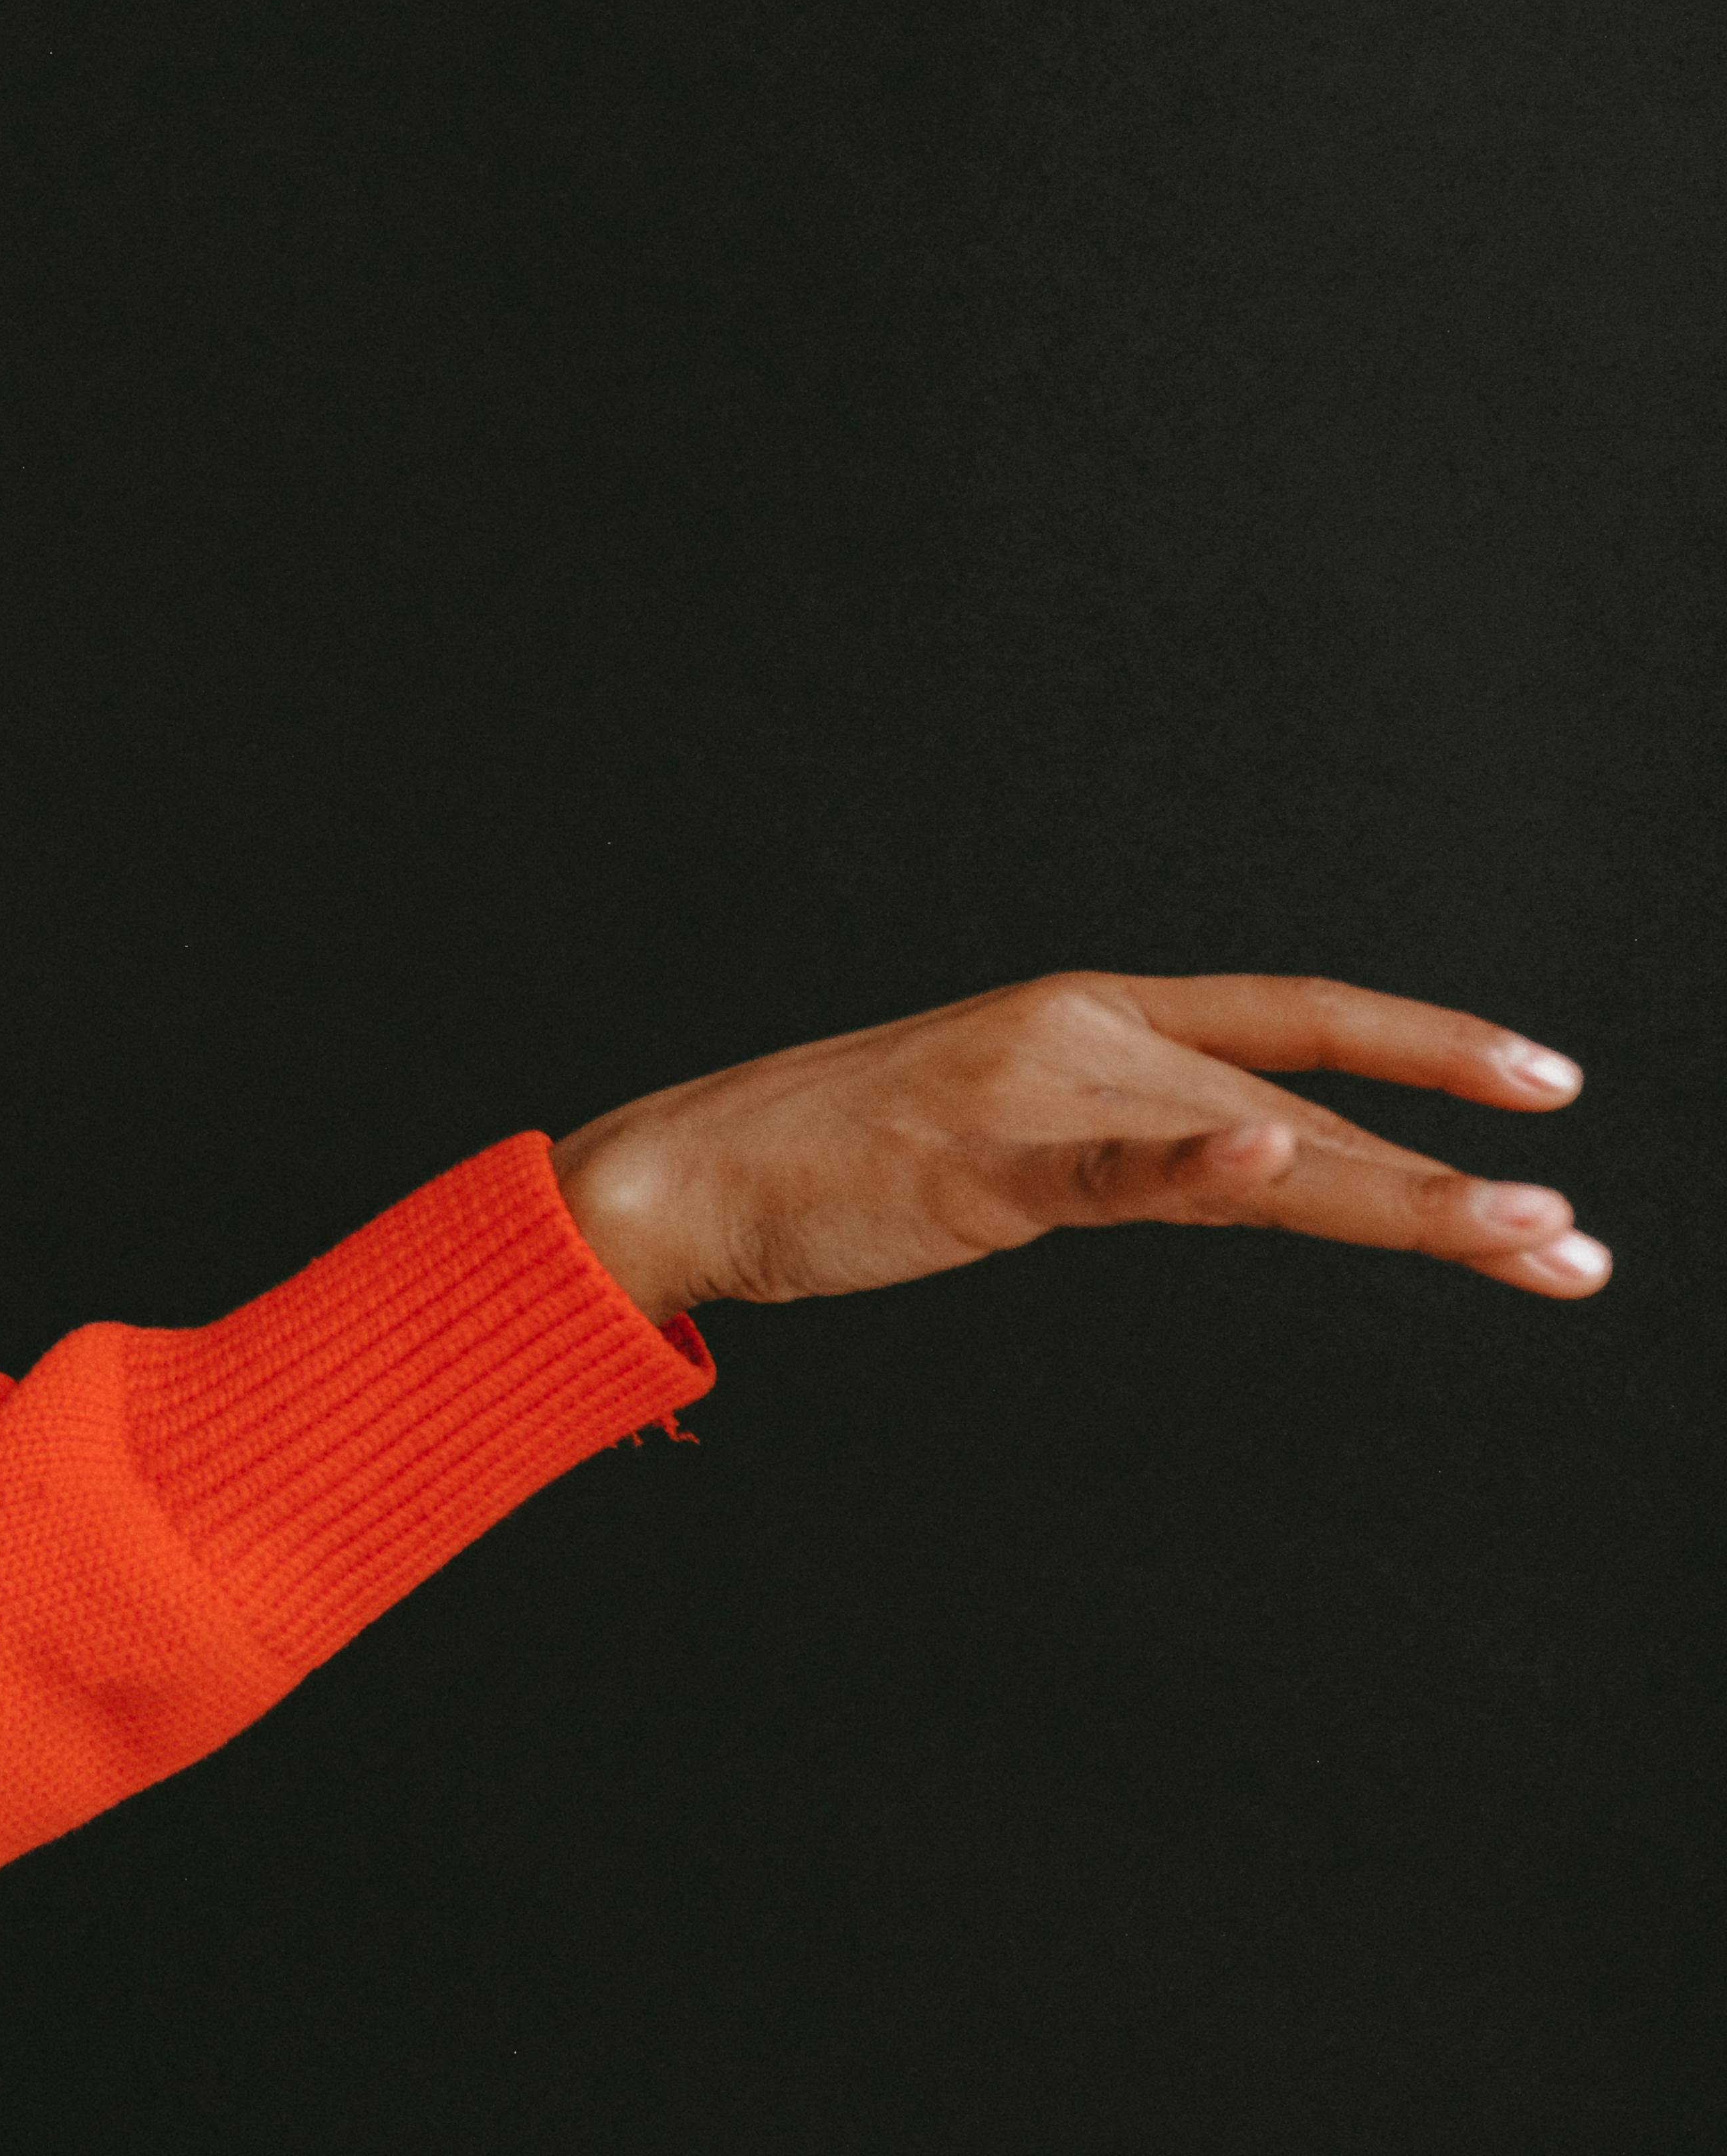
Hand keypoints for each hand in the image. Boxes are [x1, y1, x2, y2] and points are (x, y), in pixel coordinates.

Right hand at [551, 971, 1605, 1323]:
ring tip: (1525, 1234)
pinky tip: (1272, 1160)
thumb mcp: (1015, 1140)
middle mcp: (1081, 1036)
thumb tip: (1251, 1176)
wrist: (687, 1173)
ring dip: (1397, 1199)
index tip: (1548, 1085)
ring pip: (1249, 1157)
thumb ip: (1128, 1148)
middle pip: (1301, 1111)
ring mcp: (1030, 1096)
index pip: (1296, 1020)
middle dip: (1450, 1187)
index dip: (1428, 1046)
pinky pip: (1106, 1172)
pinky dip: (1192, 1165)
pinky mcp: (975, 1165)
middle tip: (1575, 1246)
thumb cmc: (840, 1165)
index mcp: (1089, 1017)